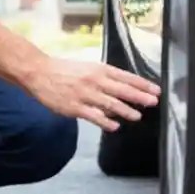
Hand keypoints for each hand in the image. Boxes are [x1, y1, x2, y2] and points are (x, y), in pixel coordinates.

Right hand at [24, 57, 160, 131]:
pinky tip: (114, 126)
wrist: (39, 72)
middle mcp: (94, 80)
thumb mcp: (87, 68)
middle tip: (153, 102)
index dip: (142, 84)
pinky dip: (105, 122)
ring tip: (137, 116)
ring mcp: (85, 94)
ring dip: (126, 110)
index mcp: (98, 69)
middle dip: (140, 96)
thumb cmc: (64, 70)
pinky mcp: (75, 107)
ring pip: (110, 104)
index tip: (155, 90)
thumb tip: (122, 92)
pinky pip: (93, 116)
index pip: (126, 77)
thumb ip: (104, 79)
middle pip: (122, 90)